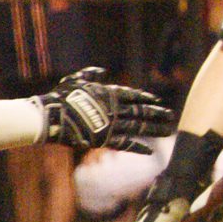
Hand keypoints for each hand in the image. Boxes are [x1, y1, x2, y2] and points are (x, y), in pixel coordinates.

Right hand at [37, 68, 176, 152]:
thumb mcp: (76, 80)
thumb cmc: (61, 97)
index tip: (157, 100)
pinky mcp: (104, 139)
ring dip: (154, 129)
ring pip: (138, 127)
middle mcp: (114, 109)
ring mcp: (111, 125)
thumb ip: (90, 74)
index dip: (145, 97)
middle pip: (141, 111)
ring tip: (168, 130)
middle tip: (171, 115)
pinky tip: (150, 151)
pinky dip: (137, 147)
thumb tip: (102, 71)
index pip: (132, 95)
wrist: (51, 116)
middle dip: (157, 113)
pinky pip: (124, 144)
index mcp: (109, 94)